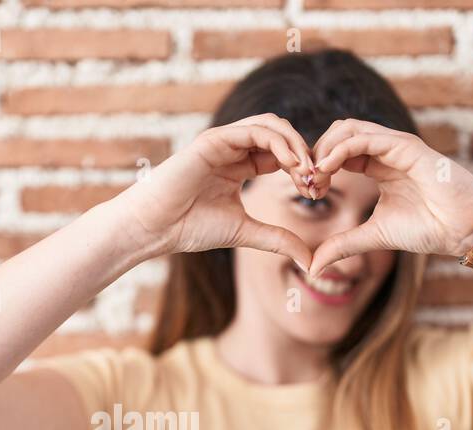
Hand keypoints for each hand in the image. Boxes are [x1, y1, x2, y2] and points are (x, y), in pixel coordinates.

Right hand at [116, 114, 317, 272]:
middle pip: (281, 135)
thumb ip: (278, 239)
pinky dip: (278, 142)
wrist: (155, 227)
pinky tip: (290, 163)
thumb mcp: (246, 232)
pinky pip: (255, 130)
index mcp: (240, 166)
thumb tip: (310, 260)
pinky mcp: (215, 139)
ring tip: (307, 170)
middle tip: (317, 180)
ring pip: (271, 126)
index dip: (303, 169)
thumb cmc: (190, 228)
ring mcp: (224, 141)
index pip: (281, 155)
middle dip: (304, 154)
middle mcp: (233, 149)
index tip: (316, 193)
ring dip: (295, 145)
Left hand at [305, 119, 472, 277]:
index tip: (308, 193)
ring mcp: (396, 145)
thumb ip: (342, 245)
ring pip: (348, 129)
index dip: (318, 168)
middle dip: (316, 155)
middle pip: (338, 133)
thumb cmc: (429, 228)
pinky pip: (365, 137)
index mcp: (378, 166)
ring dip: (324, 150)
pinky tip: (327, 170)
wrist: (465, 229)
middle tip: (307, 184)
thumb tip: (312, 267)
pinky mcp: (406, 147)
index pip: (337, 152)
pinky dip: (340, 150)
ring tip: (314, 178)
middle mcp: (386, 150)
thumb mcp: (374, 236)